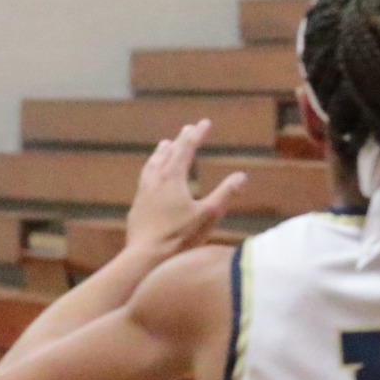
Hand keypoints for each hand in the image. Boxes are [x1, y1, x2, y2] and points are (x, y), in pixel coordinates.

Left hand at [124, 121, 246, 262]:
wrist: (145, 257)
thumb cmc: (179, 237)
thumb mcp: (209, 215)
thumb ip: (225, 194)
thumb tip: (242, 176)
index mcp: (173, 178)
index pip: (185, 149)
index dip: (196, 135)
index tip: (205, 123)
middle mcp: (155, 180)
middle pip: (168, 153)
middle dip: (180, 140)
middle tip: (188, 129)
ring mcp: (143, 193)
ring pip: (152, 165)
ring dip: (161, 153)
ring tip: (164, 145)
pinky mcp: (137, 206)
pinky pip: (145, 179)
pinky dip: (152, 169)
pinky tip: (152, 178)